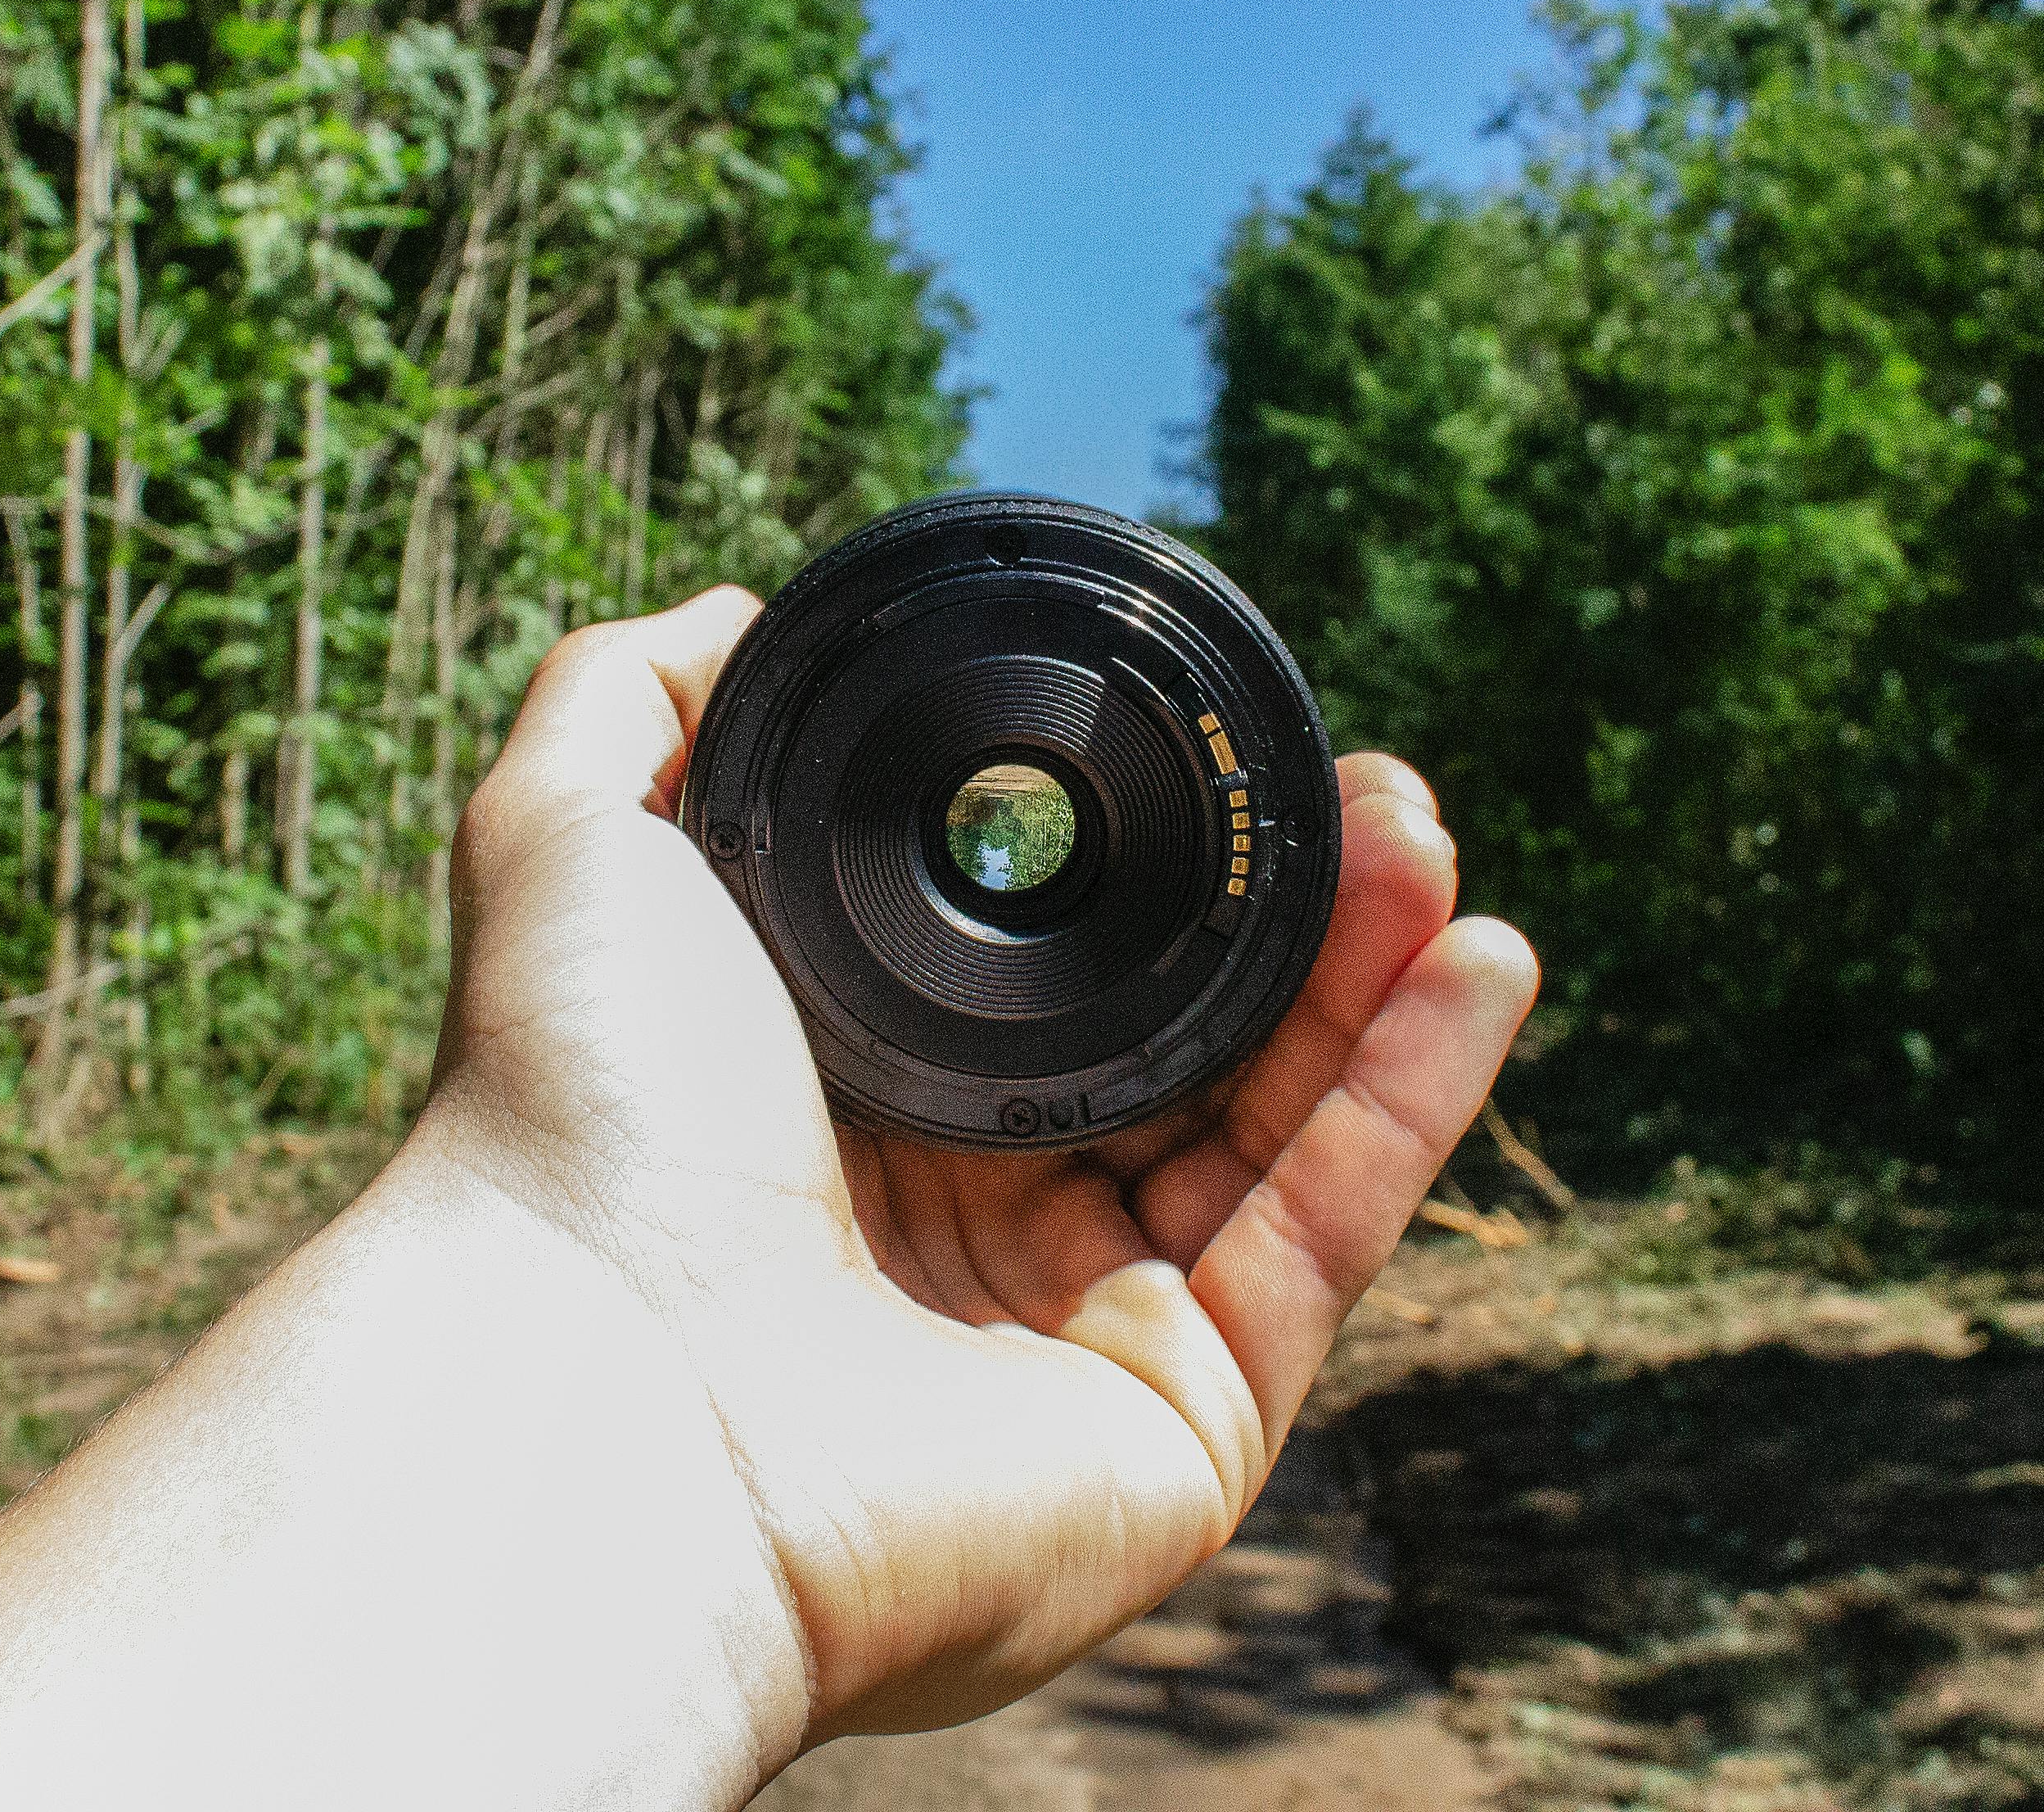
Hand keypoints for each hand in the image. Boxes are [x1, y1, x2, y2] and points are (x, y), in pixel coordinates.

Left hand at [421, 585, 1540, 1744]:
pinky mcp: (1182, 1428)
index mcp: (843, 1107)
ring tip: (1431, 842)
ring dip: (1373, 982)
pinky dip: (1411, 1103)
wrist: (594, 1386)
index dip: (1150, 863)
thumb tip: (731, 616)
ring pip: (1276, 1130)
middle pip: (1184, 1046)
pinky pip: (1323, 1238)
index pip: (1045, 973)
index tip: (1225, 747)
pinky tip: (1477, 962)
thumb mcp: (565, 844)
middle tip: (1374, 791)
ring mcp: (1080, 1334)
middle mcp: (965, 1226)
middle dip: (1292, 912)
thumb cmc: (568, 1125)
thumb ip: (629, 701)